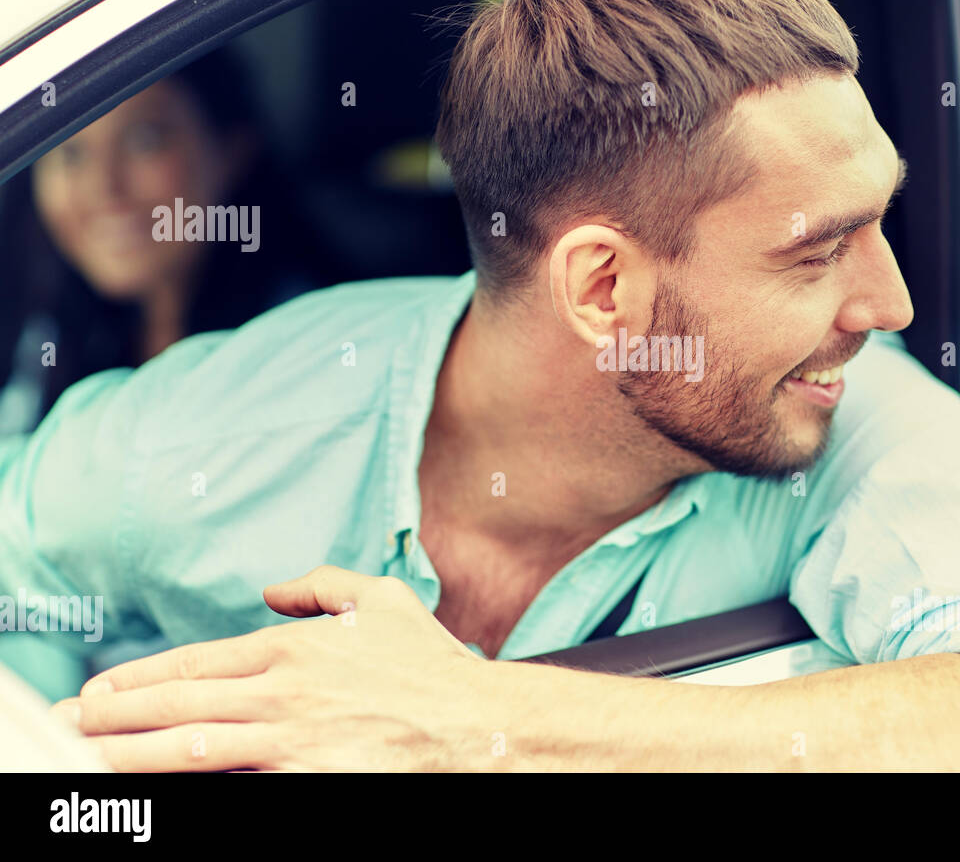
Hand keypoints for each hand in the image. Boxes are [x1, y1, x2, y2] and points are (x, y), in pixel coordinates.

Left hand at [50, 566, 505, 770]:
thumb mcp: (383, 599)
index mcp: (293, 648)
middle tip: (65, 726)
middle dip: (110, 719)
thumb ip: (321, 584)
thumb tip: (271, 588)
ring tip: (85, 758)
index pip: (193, 665)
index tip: (95, 692)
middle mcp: (282, 693)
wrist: (478, 728)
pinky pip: (234, 788)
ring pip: (188, 752)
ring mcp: (291, 744)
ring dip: (128, 756)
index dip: (135, 680)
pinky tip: (158, 790)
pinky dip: (190, 788)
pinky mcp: (307, 785)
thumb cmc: (432, 667)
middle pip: (176, 709)